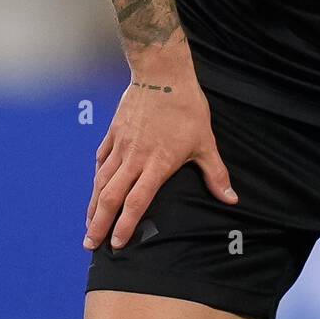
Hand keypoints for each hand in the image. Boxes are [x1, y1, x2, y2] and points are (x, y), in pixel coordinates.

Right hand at [83, 75, 236, 250]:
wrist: (162, 74)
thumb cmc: (187, 108)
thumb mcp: (205, 142)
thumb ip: (215, 174)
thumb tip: (231, 198)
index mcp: (157, 164)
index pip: (136, 202)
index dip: (126, 225)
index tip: (118, 244)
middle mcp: (134, 158)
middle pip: (111, 197)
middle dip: (99, 223)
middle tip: (91, 244)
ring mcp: (121, 145)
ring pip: (101, 181)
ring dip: (93, 205)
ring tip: (89, 224)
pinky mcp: (114, 133)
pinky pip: (101, 160)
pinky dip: (97, 177)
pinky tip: (96, 188)